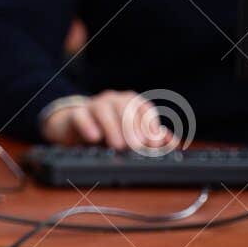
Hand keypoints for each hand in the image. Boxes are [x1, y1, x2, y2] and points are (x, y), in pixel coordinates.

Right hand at [40, 90, 172, 151]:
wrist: (74, 127)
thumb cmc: (108, 131)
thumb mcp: (131, 136)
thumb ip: (152, 138)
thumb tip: (173, 142)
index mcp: (131, 103)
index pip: (144, 109)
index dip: (150, 125)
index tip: (153, 143)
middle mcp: (114, 100)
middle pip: (125, 106)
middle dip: (132, 127)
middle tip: (136, 146)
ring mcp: (94, 105)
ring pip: (103, 109)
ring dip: (112, 127)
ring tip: (118, 146)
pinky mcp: (75, 114)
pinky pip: (81, 116)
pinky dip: (88, 125)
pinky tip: (94, 137)